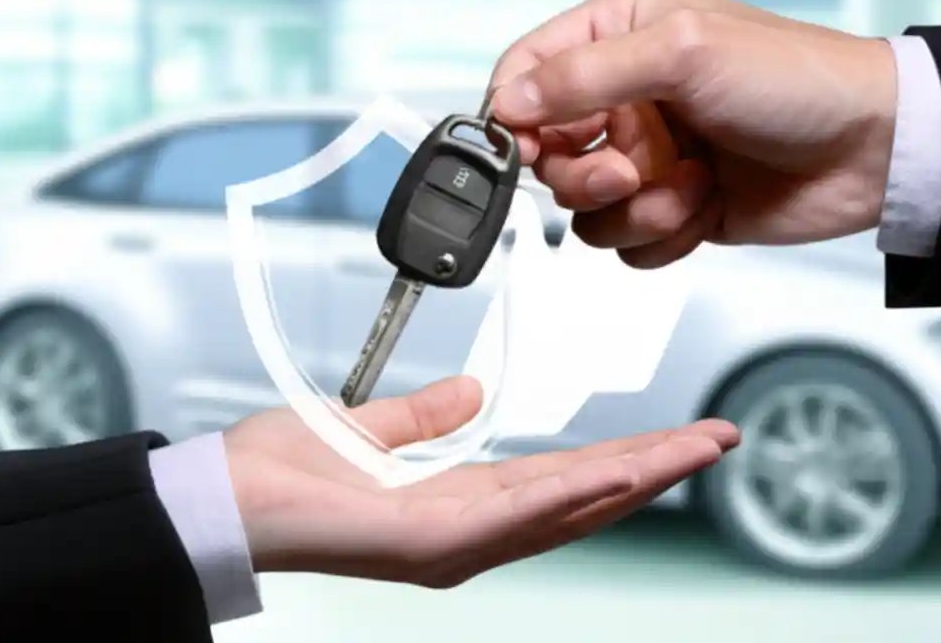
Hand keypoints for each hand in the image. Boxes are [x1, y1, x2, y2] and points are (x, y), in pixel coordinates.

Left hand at [223, 376, 737, 587]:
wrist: (221, 498)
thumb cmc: (280, 472)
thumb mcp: (366, 428)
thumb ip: (422, 416)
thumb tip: (471, 394)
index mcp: (459, 501)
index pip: (559, 477)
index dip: (623, 458)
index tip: (674, 436)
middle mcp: (469, 532)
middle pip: (582, 498)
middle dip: (654, 469)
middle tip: (719, 438)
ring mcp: (455, 544)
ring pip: (565, 510)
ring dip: (635, 479)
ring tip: (696, 449)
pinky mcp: (430, 545)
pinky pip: (512, 519)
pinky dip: (568, 498)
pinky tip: (617, 476)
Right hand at [487, 0, 897, 267]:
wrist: (870, 149)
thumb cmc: (794, 79)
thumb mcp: (682, 54)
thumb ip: (586, 75)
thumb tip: (511, 100)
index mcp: (620, 35)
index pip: (526, 72)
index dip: (516, 116)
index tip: (530, 148)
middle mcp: (626, 95)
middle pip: (547, 155)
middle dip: (587, 175)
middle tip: (629, 170)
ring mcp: (647, 156)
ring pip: (585, 209)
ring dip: (635, 209)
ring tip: (688, 185)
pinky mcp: (670, 206)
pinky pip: (626, 243)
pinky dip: (662, 234)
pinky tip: (703, 205)